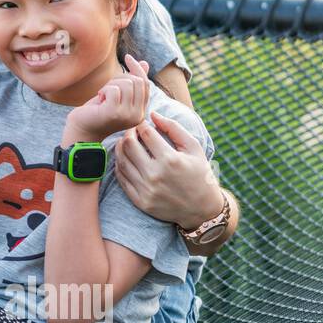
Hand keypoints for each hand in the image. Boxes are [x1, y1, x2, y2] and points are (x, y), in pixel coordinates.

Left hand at [66, 54, 150, 140]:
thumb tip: (145, 63)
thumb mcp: (117, 95)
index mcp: (140, 111)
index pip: (145, 84)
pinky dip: (104, 90)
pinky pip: (114, 89)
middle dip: (119, 78)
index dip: (137, 69)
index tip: (127, 57)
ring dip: (110, 85)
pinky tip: (99, 99)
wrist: (81, 130)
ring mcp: (127, 115)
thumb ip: (131, 82)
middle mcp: (138, 115)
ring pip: (126, 83)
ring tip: (103, 96)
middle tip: (106, 89)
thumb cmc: (97, 111)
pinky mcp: (114, 113)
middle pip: (137, 81)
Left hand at [115, 109, 223, 229]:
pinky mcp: (140, 201)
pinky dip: (120, 165)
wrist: (202, 209)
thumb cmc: (199, 174)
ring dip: (121, 147)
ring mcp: (146, 190)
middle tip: (132, 131)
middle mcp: (155, 175)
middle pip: (128, 145)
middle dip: (128, 133)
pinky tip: (125, 159)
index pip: (145, 133)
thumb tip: (153, 114)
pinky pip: (121, 178)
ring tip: (127, 143)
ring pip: (121, 160)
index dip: (141, 124)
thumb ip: (174, 128)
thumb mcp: (194, 148)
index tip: (142, 123)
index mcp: (170, 160)